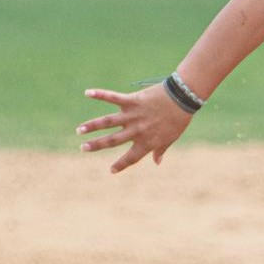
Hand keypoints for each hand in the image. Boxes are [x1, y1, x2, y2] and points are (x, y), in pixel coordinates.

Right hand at [76, 84, 194, 172]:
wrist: (183, 98)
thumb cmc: (179, 119)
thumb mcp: (172, 138)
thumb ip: (161, 150)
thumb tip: (157, 162)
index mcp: (147, 142)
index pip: (131, 158)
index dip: (121, 165)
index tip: (111, 170)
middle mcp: (137, 131)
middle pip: (113, 140)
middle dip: (97, 145)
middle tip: (83, 148)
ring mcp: (133, 116)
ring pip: (108, 122)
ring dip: (92, 125)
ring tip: (80, 130)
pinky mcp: (132, 101)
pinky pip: (113, 98)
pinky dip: (100, 94)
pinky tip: (87, 93)